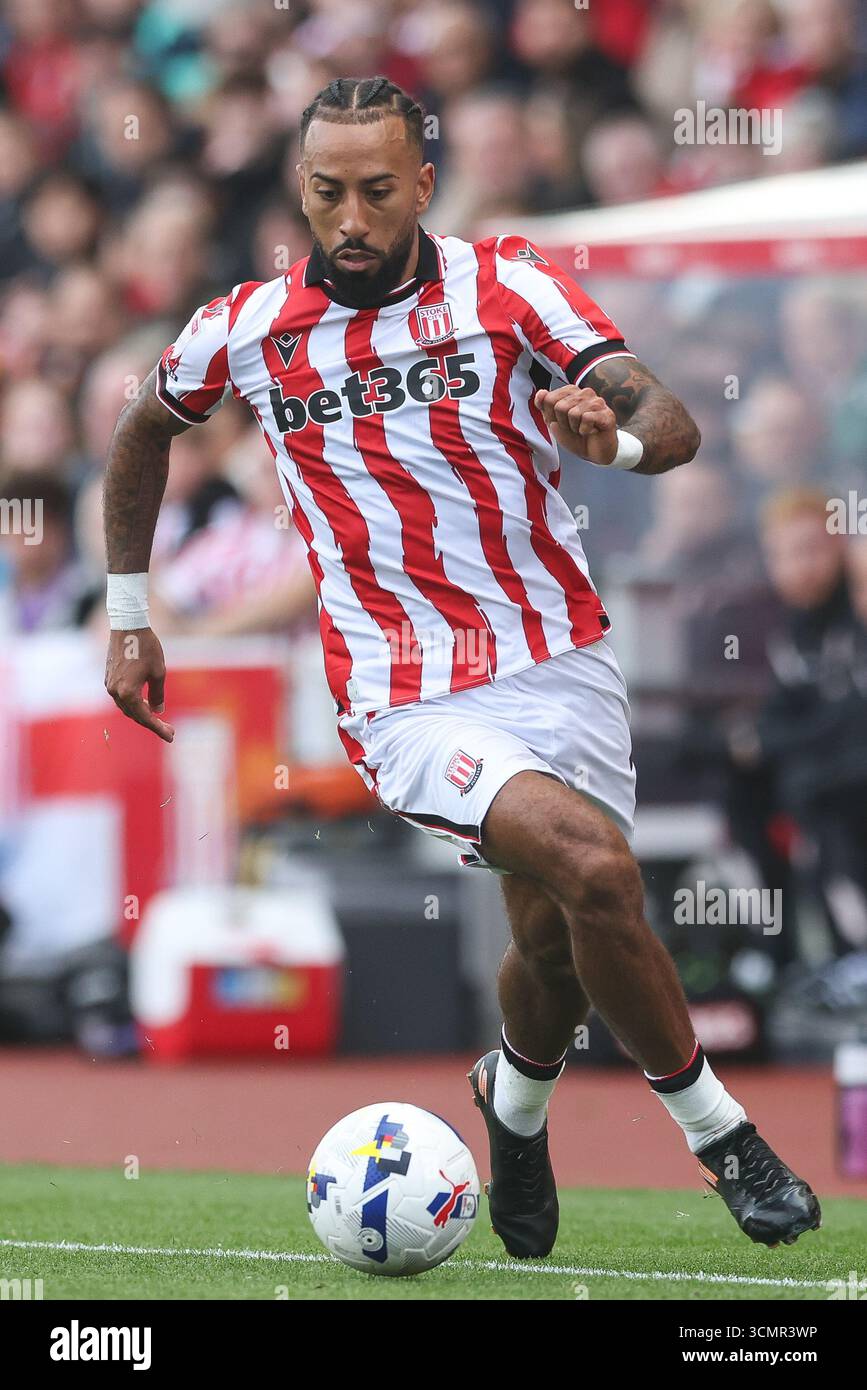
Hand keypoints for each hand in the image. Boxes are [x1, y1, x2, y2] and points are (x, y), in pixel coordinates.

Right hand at [104, 627, 174, 741]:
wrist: (128, 625)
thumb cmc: (147, 647)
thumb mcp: (159, 672)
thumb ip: (157, 695)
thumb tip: (158, 711)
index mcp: (128, 692)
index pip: (145, 717)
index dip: (159, 729)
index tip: (171, 737)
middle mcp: (115, 692)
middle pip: (134, 715)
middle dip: (152, 723)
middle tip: (169, 730)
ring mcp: (110, 685)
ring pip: (127, 707)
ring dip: (142, 714)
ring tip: (158, 719)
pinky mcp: (109, 678)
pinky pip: (121, 697)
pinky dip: (133, 704)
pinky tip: (145, 703)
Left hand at [534, 385, 617, 464]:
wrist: (593, 453)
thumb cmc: (575, 437)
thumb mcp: (554, 423)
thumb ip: (545, 408)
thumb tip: (541, 393)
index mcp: (571, 392)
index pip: (549, 399)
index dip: (551, 417)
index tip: (561, 423)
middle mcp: (585, 393)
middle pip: (560, 406)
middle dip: (563, 423)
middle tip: (573, 428)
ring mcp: (597, 402)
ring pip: (573, 413)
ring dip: (574, 428)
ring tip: (582, 430)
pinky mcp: (606, 413)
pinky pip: (587, 419)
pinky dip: (585, 431)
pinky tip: (591, 432)